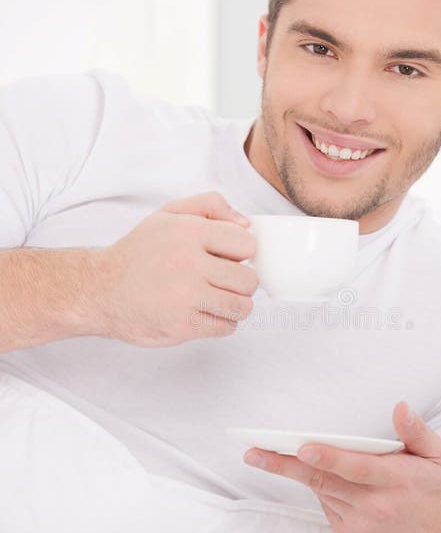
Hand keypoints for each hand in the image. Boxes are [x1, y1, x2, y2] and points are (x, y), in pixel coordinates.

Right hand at [90, 192, 258, 346]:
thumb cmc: (138, 254)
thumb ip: (208, 205)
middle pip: (248, 280)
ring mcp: (186, 297)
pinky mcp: (182, 326)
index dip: (242, 253)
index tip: (230, 258)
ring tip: (218, 299)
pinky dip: (221, 323)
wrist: (100, 290)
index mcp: (189, 232)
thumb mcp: (168, 215)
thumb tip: (246, 223)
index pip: (246, 244)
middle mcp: (188, 263)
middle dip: (241, 283)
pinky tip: (204, 313)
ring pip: (241, 307)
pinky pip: (225, 328)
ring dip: (235, 306)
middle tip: (224, 283)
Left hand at [244, 402, 440, 532]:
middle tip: (253, 453)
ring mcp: (361, 526)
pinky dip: (324, 494)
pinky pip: (328, 511)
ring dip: (305, 475)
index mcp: (395, 480)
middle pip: (324, 481)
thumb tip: (400, 407)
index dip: (328, 457)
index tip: (302, 447)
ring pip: (322, 494)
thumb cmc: (434, 493)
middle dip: (285, 465)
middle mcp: (375, 505)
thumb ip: (415, 431)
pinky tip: (328, 483)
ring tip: (275, 456)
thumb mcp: (435, 457)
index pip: (355, 467)